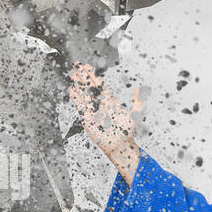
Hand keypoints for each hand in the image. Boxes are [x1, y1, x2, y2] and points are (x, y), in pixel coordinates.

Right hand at [67, 62, 142, 181]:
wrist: (119, 146)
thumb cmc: (127, 132)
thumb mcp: (136, 115)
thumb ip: (138, 102)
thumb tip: (141, 89)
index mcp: (110, 101)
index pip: (99, 85)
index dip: (94, 76)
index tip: (88, 67)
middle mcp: (100, 104)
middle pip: (89, 87)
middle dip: (83, 76)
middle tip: (77, 65)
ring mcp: (92, 111)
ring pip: (83, 94)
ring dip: (78, 83)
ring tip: (72, 73)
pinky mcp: (86, 119)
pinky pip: (79, 106)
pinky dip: (75, 98)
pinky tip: (71, 89)